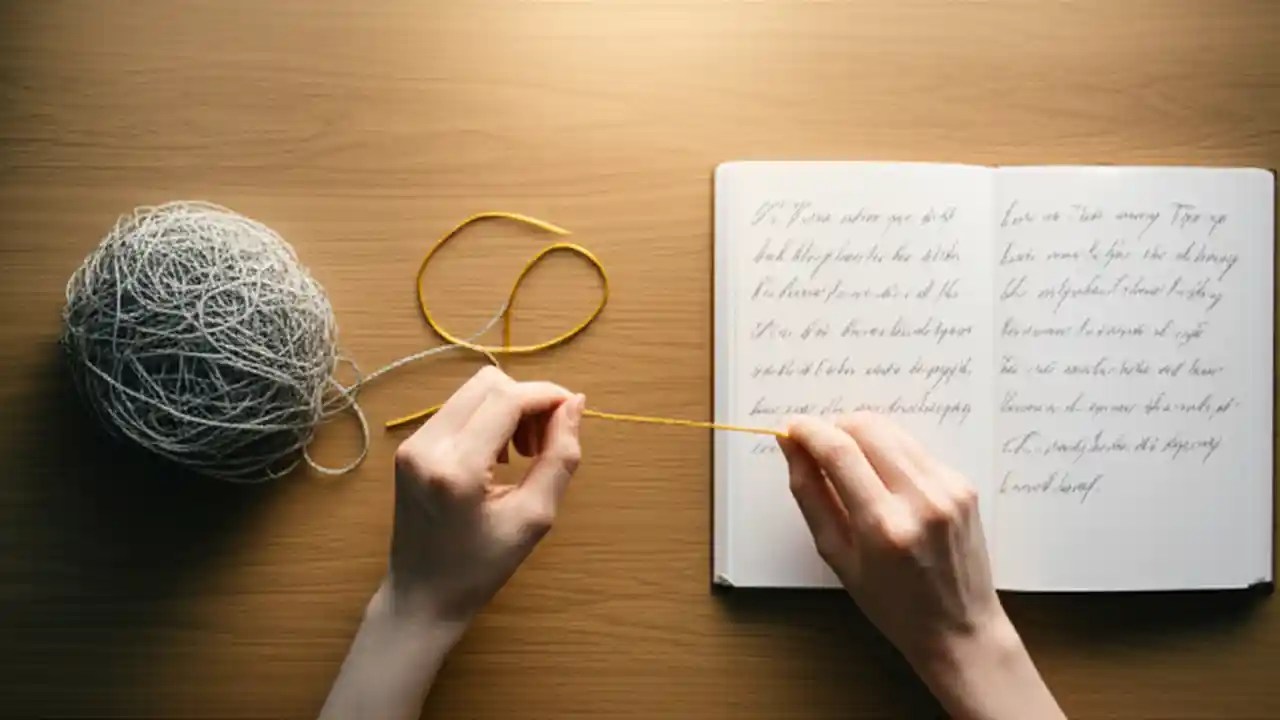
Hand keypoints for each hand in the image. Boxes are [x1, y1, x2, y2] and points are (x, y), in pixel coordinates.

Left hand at [387, 366, 585, 622]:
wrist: (420, 597)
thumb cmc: (481, 569)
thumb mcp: (534, 517)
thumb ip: (560, 457)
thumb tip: (576, 404)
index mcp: (456, 468)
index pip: (508, 399)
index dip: (548, 396)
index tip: (574, 414)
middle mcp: (426, 445)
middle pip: (489, 383)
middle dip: (528, 401)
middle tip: (543, 444)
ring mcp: (412, 443)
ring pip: (473, 392)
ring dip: (508, 409)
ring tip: (522, 453)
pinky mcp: (409, 446)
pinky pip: (458, 410)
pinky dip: (487, 420)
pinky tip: (497, 457)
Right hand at [780, 413, 1062, 719]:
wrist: (959, 628)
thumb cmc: (890, 604)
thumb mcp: (837, 556)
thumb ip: (810, 495)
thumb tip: (790, 445)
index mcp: (883, 526)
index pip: (839, 452)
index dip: (809, 430)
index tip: (792, 427)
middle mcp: (920, 499)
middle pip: (867, 428)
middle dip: (835, 426)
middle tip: (818, 446)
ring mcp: (948, 488)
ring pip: (893, 431)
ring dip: (861, 435)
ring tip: (849, 463)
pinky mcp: (964, 483)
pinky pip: (915, 449)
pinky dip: (889, 452)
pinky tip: (884, 480)